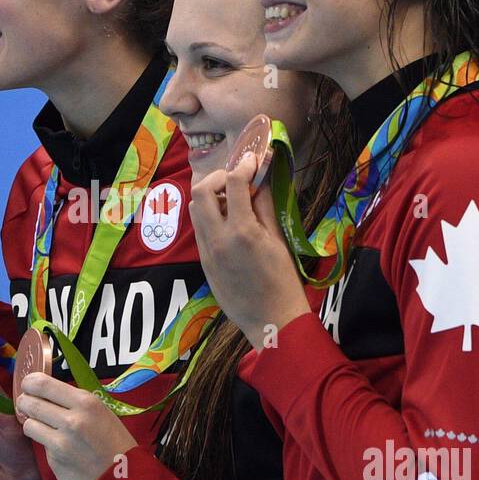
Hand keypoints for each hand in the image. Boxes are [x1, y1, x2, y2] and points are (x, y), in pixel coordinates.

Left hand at [16, 372, 137, 479]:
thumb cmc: (117, 445)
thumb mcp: (103, 414)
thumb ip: (76, 403)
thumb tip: (50, 392)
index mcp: (86, 402)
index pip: (43, 384)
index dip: (30, 383)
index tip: (29, 385)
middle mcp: (72, 419)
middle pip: (30, 402)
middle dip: (25, 402)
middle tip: (27, 403)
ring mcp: (61, 441)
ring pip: (29, 423)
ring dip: (31, 423)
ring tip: (40, 425)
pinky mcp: (54, 460)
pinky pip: (39, 443)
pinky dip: (43, 441)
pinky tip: (55, 444)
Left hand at [188, 154, 311, 349]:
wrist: (270, 320)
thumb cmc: (283, 280)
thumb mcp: (279, 239)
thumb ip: (266, 205)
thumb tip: (262, 178)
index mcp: (242, 231)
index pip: (233, 183)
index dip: (243, 165)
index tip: (253, 159)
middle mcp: (218, 239)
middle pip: (200, 191)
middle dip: (217, 178)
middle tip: (236, 179)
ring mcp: (207, 251)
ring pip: (195, 210)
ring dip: (210, 197)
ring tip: (232, 201)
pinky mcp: (203, 262)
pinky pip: (199, 229)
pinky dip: (210, 216)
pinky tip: (229, 222)